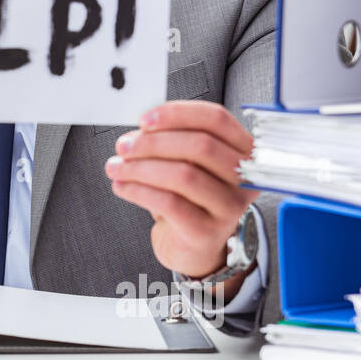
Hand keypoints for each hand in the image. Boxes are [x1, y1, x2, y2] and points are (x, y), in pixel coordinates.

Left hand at [103, 100, 259, 294]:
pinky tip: (122, 186)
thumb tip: (139, 131)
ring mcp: (230, 207)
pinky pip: (169, 203)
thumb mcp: (188, 163)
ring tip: (116, 167)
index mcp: (244, 151)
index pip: (216, 119)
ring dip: (140, 168)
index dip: (177, 114)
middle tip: (124, 146)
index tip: (144, 120)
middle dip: (153, 143)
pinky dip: (139, 191)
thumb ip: (172, 139)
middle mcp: (245, 178)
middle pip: (201, 146)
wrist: (193, 245)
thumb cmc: (189, 197)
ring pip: (183, 175)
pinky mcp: (207, 231)